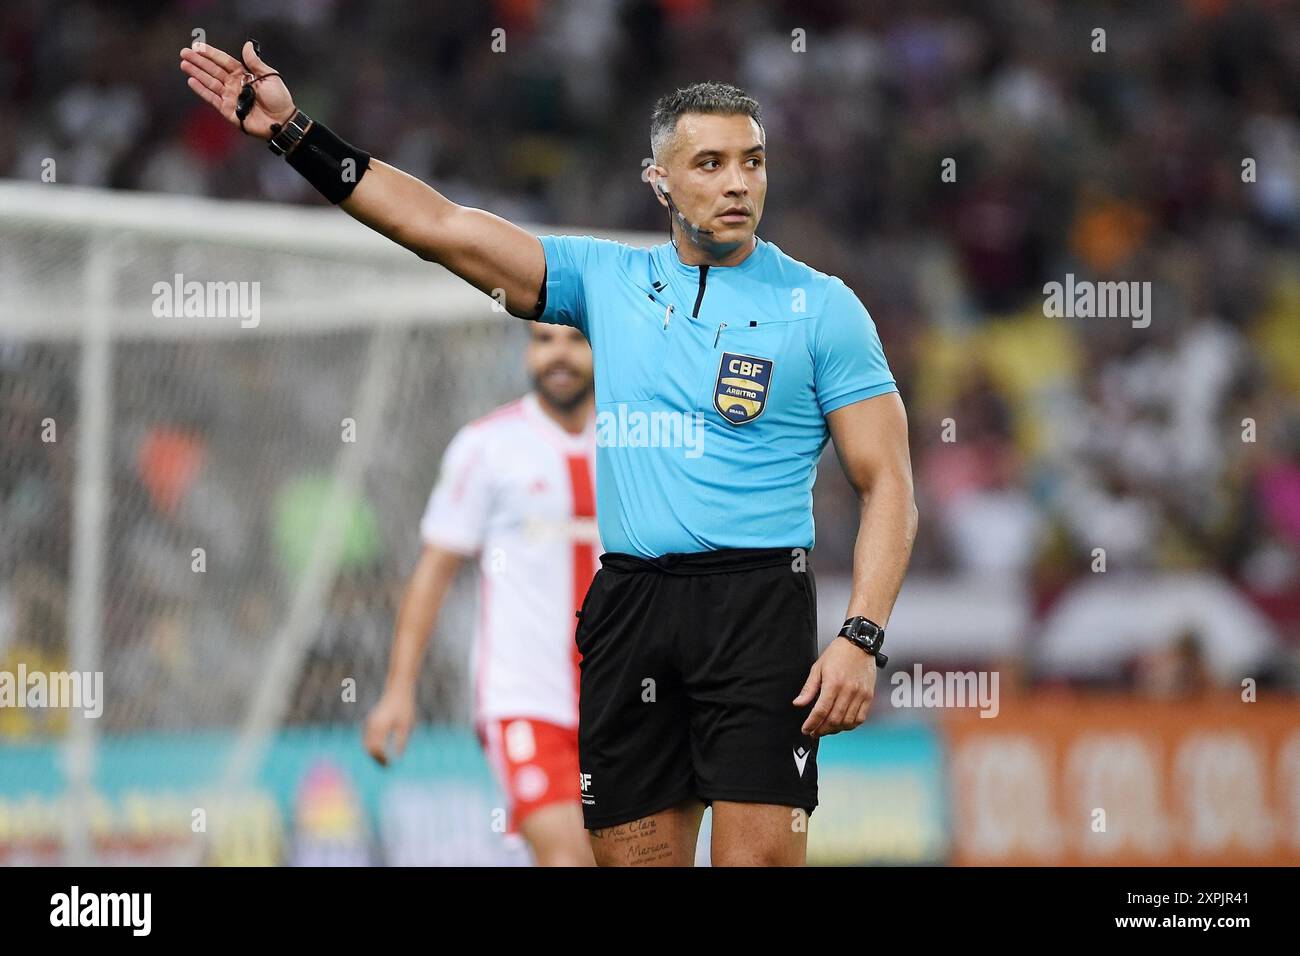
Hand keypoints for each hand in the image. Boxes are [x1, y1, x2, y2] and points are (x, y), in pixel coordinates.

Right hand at [179, 40, 295, 139]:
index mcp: (244, 74)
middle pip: (213, 70)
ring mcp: (231, 97)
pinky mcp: (228, 110)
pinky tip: (192, 81)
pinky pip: (212, 98)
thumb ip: (254, 62)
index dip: (211, 54)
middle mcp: (235, 84)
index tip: (197, 46)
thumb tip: (247, 44)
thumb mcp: (269, 76)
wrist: (282, 121)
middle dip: (199, 61)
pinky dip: (202, 90)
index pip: (224, 61)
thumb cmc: (279, 98)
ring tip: (184, 64)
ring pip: (210, 82)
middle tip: (184, 52)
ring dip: (197, 73)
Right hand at [363, 688, 416, 766]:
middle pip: (369, 748)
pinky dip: (372, 748)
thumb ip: (401, 742)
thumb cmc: (404, 707)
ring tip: (385, 762)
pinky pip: (367, 739)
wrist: (398, 690)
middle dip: (376, 759)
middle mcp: (371, 725)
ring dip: (374, 754)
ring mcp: (369, 723)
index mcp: (380, 726)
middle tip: (386, 767)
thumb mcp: (406, 725)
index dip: (381, 759)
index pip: (376, 748)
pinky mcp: (371, 722)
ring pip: (366, 744)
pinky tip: (382, 753)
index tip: (390, 765)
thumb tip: (397, 758)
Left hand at [794, 636, 876, 736]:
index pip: (820, 711)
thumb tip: (798, 704)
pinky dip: (850, 725)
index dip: (812, 724)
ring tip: (826, 729)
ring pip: (847, 722)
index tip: (806, 730)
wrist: (859, 644)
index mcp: (833, 683)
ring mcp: (860, 695)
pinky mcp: (868, 696)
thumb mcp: (818, 668)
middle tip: (814, 732)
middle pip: (834, 720)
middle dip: (822, 730)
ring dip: (835, 729)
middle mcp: (848, 691)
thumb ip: (809, 688)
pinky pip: (860, 718)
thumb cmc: (837, 654)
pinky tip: (842, 724)